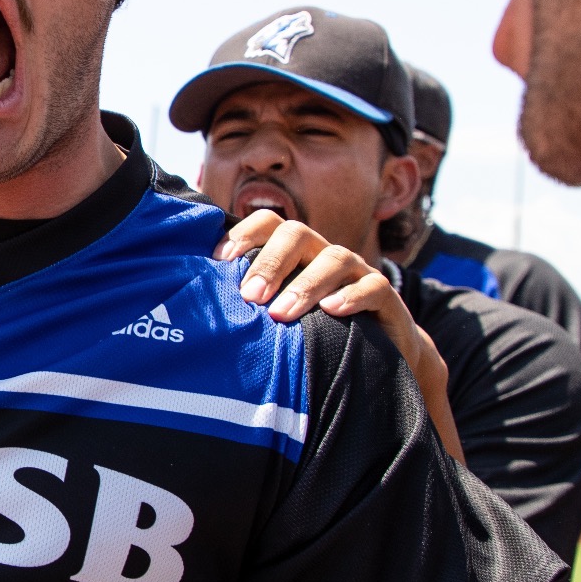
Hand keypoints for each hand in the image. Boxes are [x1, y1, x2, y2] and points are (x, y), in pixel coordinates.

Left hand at [216, 212, 461, 459]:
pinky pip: (374, 287)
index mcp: (295, 254)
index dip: (244, 234)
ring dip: (305, 284)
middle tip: (249, 296)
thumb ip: (248, 306)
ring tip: (282, 313)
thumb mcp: (279, 316)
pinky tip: (332, 310)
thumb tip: (195, 310)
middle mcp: (323, 255)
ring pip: (335, 259)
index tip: (219, 260)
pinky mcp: (386, 299)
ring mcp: (357, 274)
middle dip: (271, 262)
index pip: (269, 225)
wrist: (379, 356)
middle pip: (298, 234)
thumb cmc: (315, 332)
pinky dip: (351, 296)